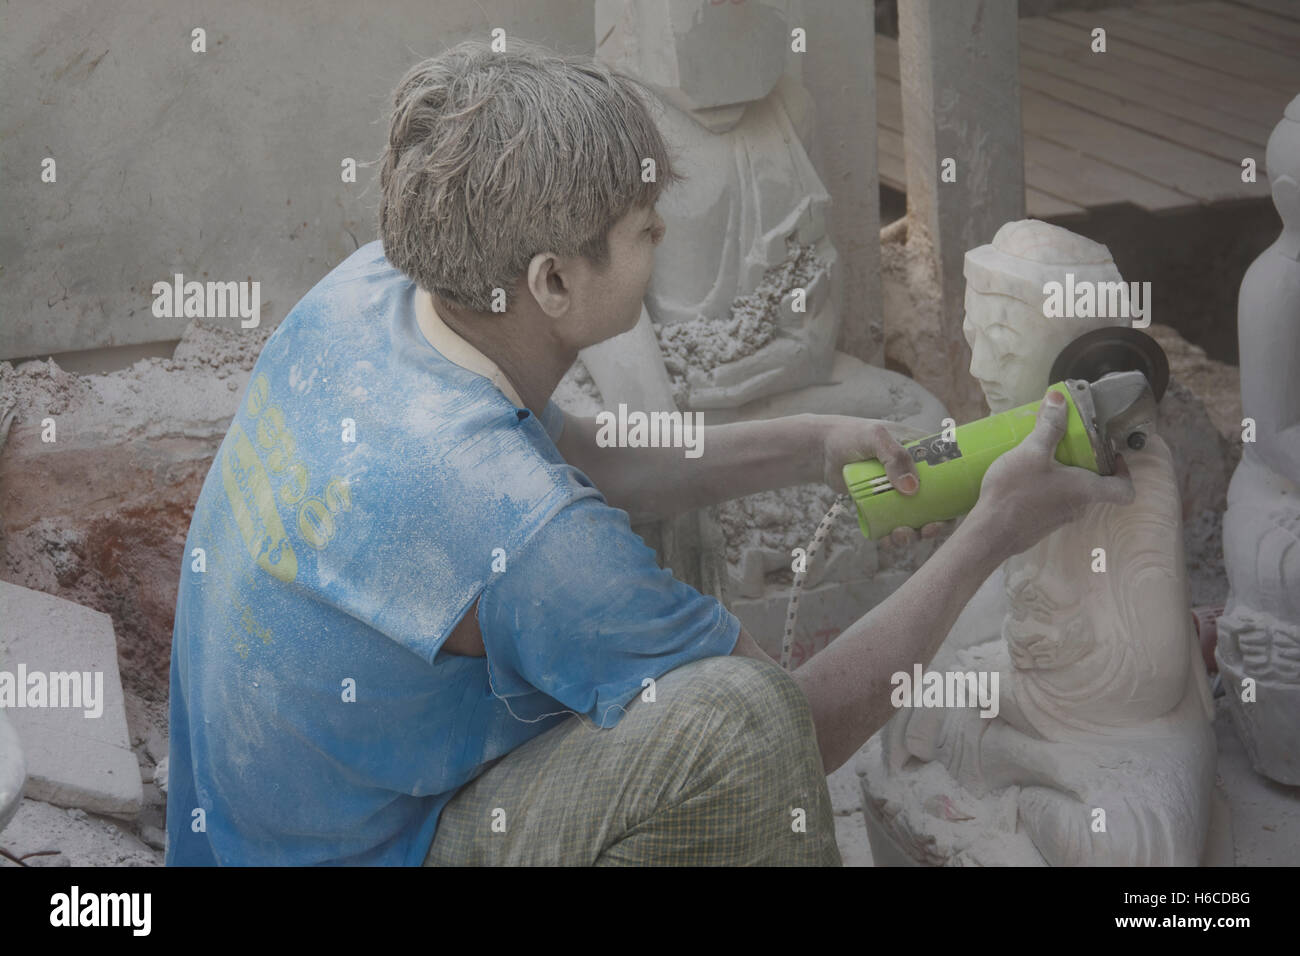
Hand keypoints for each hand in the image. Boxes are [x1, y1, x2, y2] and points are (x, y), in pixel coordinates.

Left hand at [818, 416, 948, 547]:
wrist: (822, 449)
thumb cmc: (851, 436)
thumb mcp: (876, 438)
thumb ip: (894, 456)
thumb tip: (911, 489)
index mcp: (923, 454)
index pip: (951, 477)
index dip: (956, 499)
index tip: (949, 515)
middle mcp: (915, 475)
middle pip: (936, 505)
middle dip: (934, 525)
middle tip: (925, 532)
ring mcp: (898, 492)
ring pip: (914, 519)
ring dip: (912, 534)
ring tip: (899, 536)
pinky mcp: (880, 505)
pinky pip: (892, 524)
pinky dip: (892, 536)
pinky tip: (886, 539)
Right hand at [973, 388, 1135, 556]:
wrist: (988, 533)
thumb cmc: (1015, 494)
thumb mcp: (1031, 452)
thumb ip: (1048, 426)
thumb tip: (1059, 399)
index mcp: (1086, 490)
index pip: (1124, 490)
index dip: (1124, 472)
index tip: (1111, 456)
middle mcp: (1077, 507)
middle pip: (1094, 486)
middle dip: (1083, 463)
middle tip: (1066, 444)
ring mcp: (1058, 519)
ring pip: (1070, 493)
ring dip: (1060, 475)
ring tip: (1038, 457)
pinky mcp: (1038, 524)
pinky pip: (1050, 502)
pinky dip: (1043, 488)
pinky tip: (1021, 477)